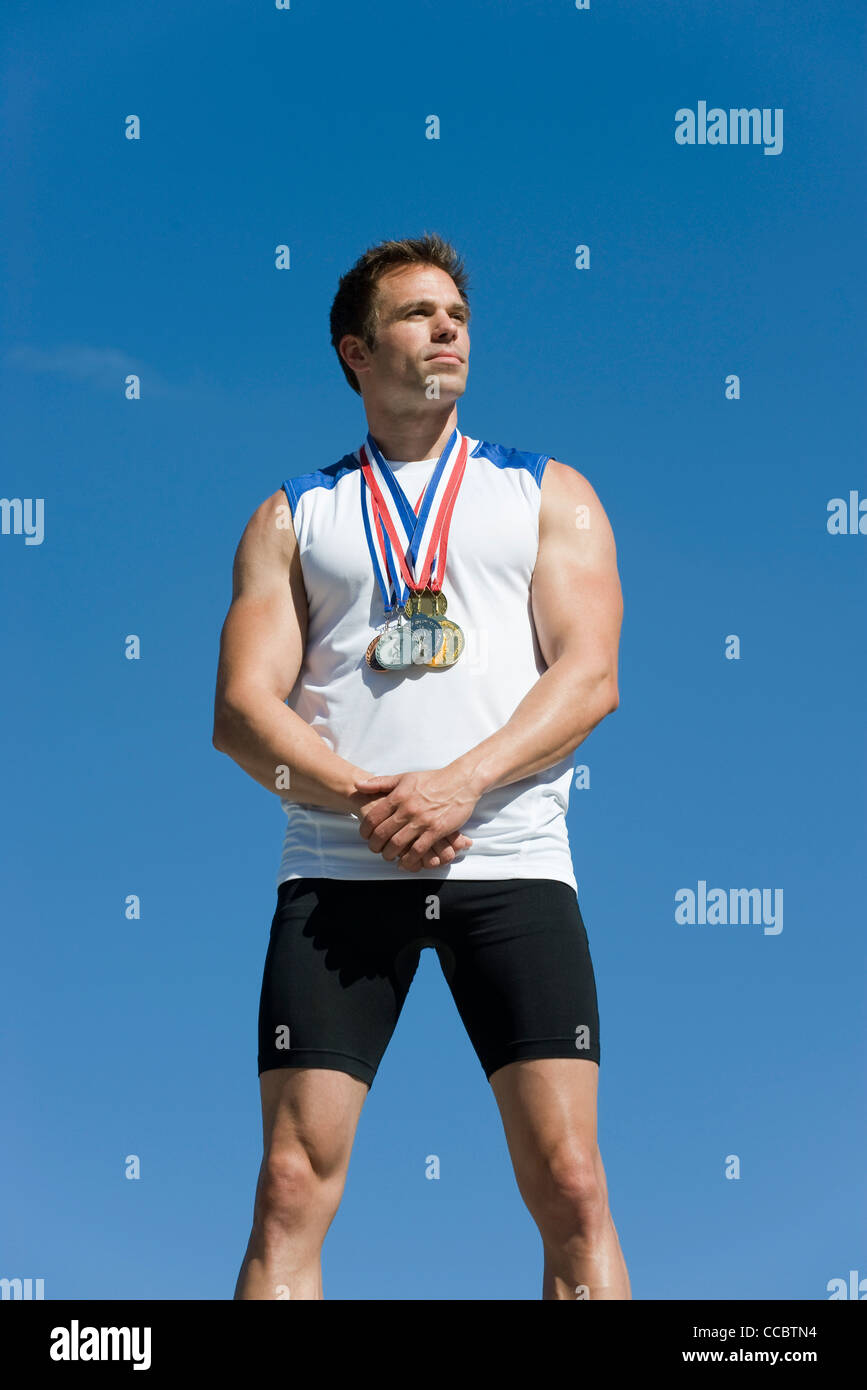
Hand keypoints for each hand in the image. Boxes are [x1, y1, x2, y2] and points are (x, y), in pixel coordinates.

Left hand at [350, 767, 479, 871]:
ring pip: (398, 844)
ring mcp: (422, 820)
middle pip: (383, 833)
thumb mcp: (404, 777)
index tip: (365, 836)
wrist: (460, 782)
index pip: (374, 817)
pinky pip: (418, 849)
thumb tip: (358, 785)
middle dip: (375, 845)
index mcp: (399, 796)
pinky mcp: (436, 830)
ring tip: (388, 856)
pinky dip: (409, 859)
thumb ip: (380, 782)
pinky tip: (405, 862)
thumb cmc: (432, 780)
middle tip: (374, 849)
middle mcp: (408, 809)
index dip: (365, 830)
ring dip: (389, 854)